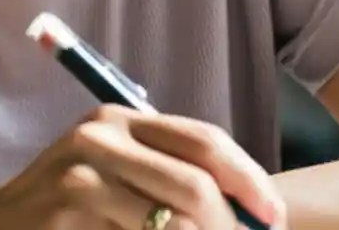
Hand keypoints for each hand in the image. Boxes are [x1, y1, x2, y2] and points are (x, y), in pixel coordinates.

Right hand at [0, 104, 284, 228]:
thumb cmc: (63, 215)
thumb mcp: (114, 181)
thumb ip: (167, 181)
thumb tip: (248, 213)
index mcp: (121, 118)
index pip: (205, 140)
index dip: (249, 180)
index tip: (276, 219)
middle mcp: (103, 132)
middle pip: (197, 180)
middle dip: (233, 224)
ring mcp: (82, 167)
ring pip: (174, 220)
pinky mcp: (70, 200)